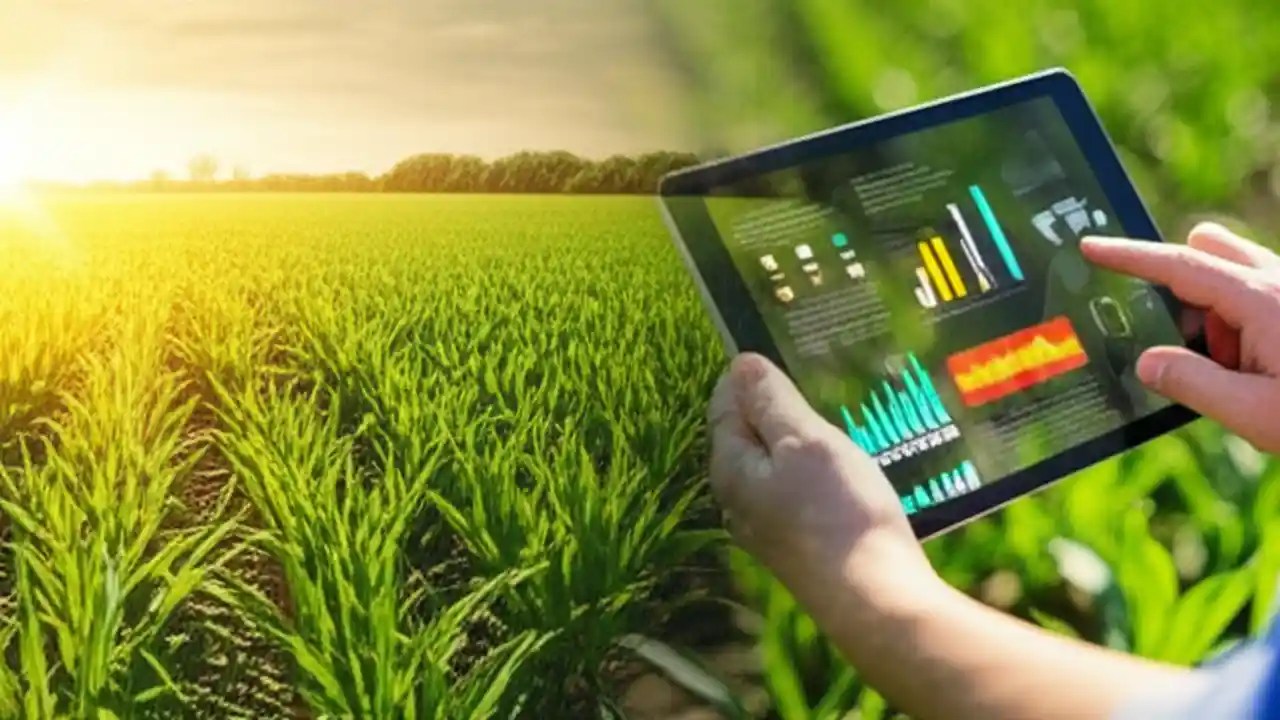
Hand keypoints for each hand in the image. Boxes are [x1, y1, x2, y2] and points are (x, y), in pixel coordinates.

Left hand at [706, 353, 934, 607]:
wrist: (875, 599)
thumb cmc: (838, 512)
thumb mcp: (805, 442)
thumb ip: (771, 402)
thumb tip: (741, 364)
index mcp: (731, 469)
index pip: (723, 405)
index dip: (745, 374)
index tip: (774, 345)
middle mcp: (739, 500)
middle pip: (748, 435)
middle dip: (773, 403)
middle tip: (810, 371)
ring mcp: (769, 526)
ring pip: (775, 464)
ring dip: (799, 436)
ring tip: (835, 409)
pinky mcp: (800, 544)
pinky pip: (798, 489)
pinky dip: (814, 467)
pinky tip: (845, 460)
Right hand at [1082, 222, 1279, 451]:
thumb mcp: (1253, 414)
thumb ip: (1190, 384)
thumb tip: (1147, 362)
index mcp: (1263, 300)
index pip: (1180, 264)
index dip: (1129, 256)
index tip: (1091, 247)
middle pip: (1209, 249)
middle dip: (1183, 283)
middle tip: (1192, 342)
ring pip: (1235, 277)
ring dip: (1217, 315)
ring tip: (1243, 376)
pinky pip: (1259, 298)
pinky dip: (1244, 328)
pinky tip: (1267, 376)